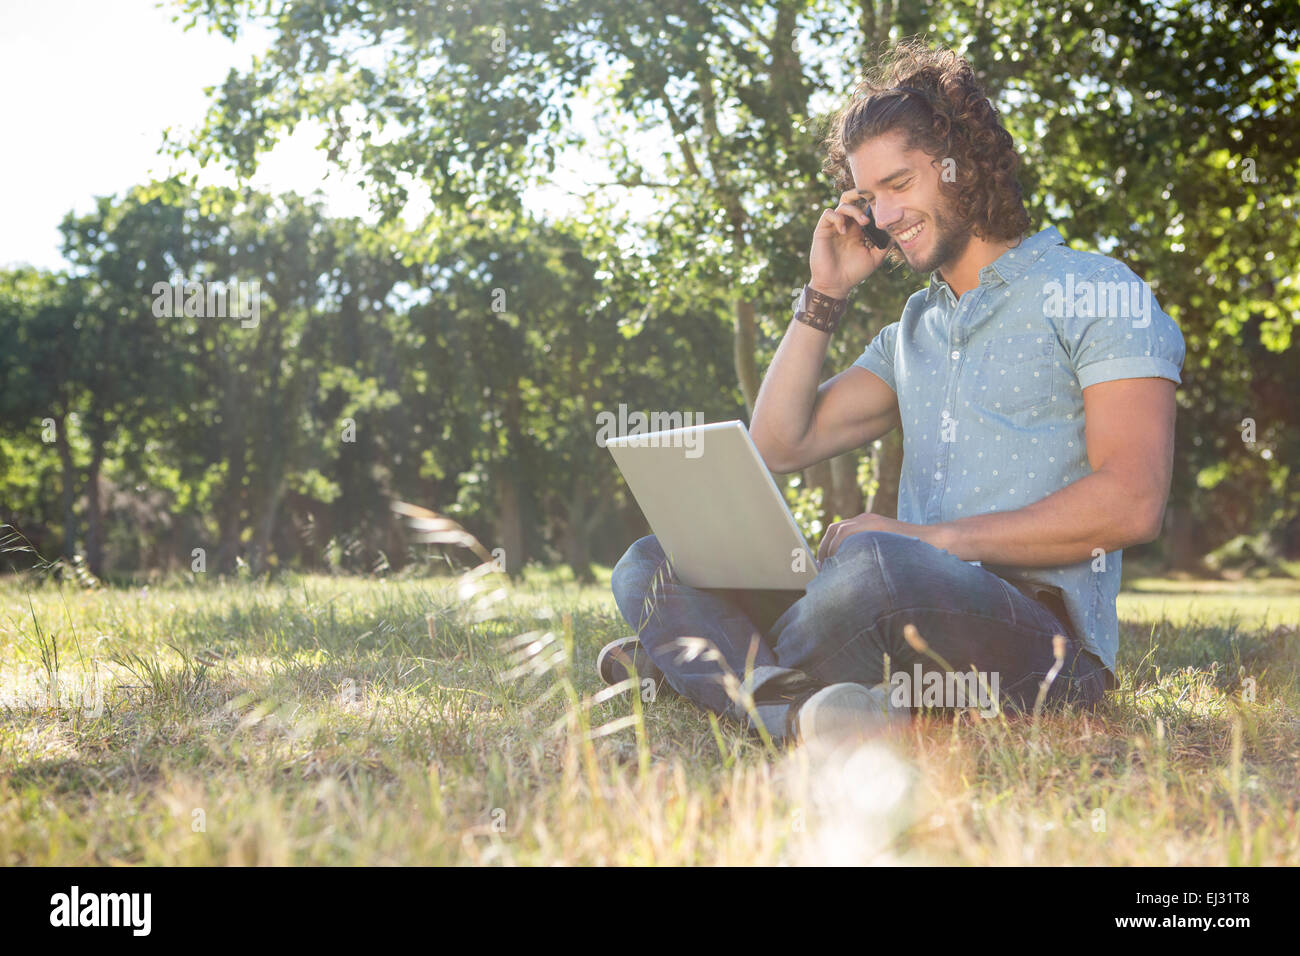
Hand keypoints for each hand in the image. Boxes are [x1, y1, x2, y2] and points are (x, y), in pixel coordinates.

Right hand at [808, 189, 893, 298]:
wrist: (836, 284)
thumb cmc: (854, 273)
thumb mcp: (875, 257)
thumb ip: (885, 244)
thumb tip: (898, 231)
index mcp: (858, 230)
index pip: (864, 208)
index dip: (872, 204)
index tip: (884, 207)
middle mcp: (847, 225)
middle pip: (852, 200)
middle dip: (861, 194)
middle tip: (872, 200)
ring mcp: (835, 227)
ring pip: (843, 205)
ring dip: (854, 210)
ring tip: (863, 223)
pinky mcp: (823, 230)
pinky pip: (828, 214)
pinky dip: (837, 218)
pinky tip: (843, 231)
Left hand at [816, 511, 952, 564]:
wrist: (936, 541)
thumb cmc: (912, 552)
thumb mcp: (885, 550)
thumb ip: (868, 553)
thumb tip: (849, 572)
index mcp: (867, 523)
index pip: (838, 530)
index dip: (826, 546)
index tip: (823, 563)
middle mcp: (867, 519)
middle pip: (835, 529)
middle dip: (824, 548)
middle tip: (823, 567)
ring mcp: (873, 521)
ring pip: (840, 531)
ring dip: (831, 549)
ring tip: (830, 567)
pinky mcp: (879, 527)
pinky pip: (851, 534)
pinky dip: (842, 547)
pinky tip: (843, 563)